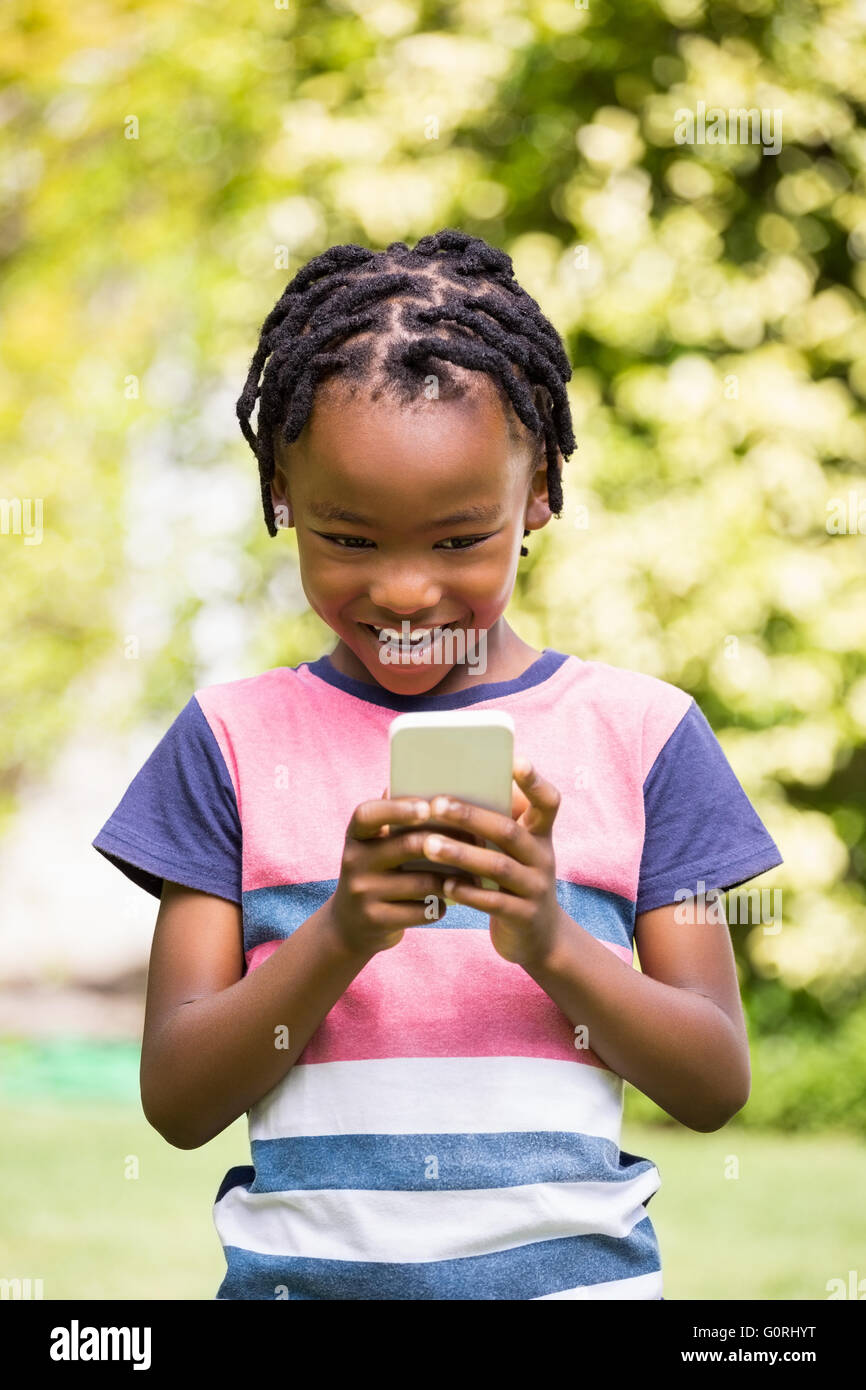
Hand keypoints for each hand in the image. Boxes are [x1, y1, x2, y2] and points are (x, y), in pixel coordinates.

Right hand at [330, 791, 473, 957]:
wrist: (350, 926)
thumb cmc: (378, 874)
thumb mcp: (376, 846)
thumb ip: (396, 820)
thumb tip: (430, 788)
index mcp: (356, 835)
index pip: (368, 814)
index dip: (398, 809)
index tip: (428, 807)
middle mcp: (353, 861)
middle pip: (408, 846)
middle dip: (449, 843)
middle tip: (479, 842)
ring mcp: (362, 893)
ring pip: (422, 882)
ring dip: (455, 879)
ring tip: (476, 876)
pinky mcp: (375, 920)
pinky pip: (422, 910)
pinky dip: (442, 906)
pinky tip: (449, 901)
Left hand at [418, 757, 563, 968]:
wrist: (540, 938)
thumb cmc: (513, 881)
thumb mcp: (513, 852)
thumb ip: (494, 824)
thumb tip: (446, 792)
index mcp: (540, 835)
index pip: (548, 802)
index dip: (534, 781)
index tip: (515, 760)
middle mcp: (543, 857)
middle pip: (509, 831)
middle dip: (471, 816)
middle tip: (437, 804)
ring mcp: (536, 888)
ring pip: (498, 867)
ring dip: (461, 854)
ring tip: (428, 845)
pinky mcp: (524, 917)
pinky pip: (494, 902)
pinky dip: (468, 893)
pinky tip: (444, 886)